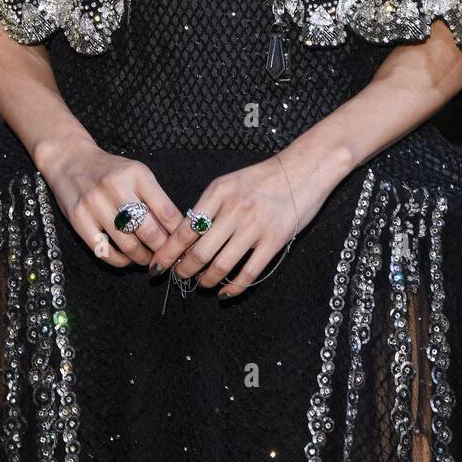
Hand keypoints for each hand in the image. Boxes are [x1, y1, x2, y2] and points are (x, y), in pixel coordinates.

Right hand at [38, 133, 184, 266]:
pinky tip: (127, 259)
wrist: (71, 160)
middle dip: (163, 250)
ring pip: (128, 245)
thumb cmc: (111, 170)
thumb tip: (176, 232)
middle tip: (168, 258)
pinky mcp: (78, 220)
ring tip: (149, 260)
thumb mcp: (136, 174)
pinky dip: (120, 261)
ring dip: (143, 258)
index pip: (166, 212)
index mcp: (137, 174)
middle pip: (149, 232)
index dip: (179, 234)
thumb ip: (155, 199)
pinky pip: (104, 252)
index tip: (185, 245)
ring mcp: (95, 205)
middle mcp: (116, 188)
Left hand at [147, 152, 332, 297]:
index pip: (185, 230)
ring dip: (206, 280)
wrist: (303, 169)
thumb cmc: (264, 177)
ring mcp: (255, 227)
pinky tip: (224, 292)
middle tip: (179, 277)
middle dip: (184, 270)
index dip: (167, 252)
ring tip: (201, 284)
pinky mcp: (274, 241)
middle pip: (199, 252)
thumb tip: (188, 234)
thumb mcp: (230, 182)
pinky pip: (248, 272)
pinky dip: (233, 288)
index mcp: (218, 193)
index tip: (157, 265)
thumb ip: (210, 206)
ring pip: (221, 265)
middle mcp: (234, 210)